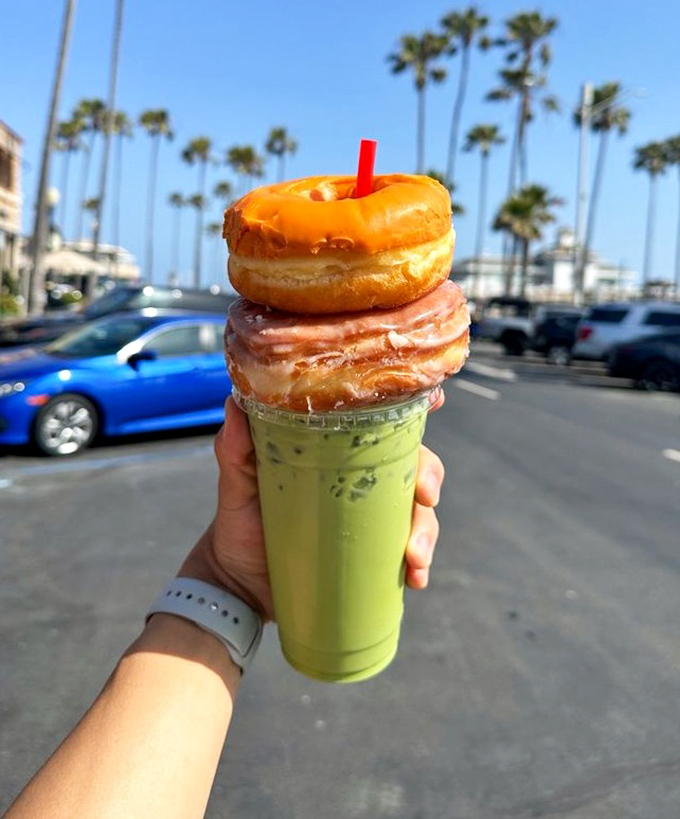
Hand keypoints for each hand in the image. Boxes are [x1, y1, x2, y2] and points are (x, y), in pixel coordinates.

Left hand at [181, 395, 445, 619]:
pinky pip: (411, 553)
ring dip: (427, 530)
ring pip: (420, 511)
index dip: (415, 409)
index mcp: (338, 451)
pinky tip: (416, 579)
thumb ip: (235, 447)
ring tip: (414, 557)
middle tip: (425, 496)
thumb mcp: (237, 483)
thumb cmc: (239, 522)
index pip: (383, 422)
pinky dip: (420, 564)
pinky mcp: (374, 553)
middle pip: (415, 463)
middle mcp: (363, 478)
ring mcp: (372, 517)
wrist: (237, 583)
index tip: (436, 401)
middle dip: (429, 477)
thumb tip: (235, 402)